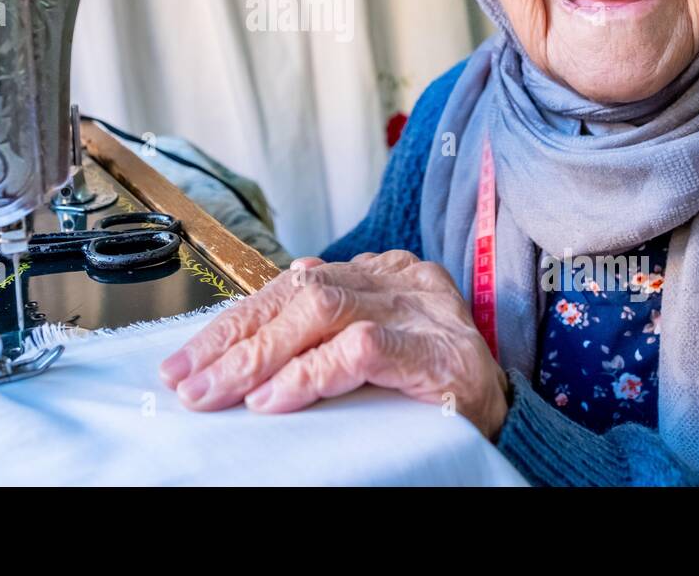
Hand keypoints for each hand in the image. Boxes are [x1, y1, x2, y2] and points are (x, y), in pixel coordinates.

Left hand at [158, 250, 510, 439]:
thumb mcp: (370, 351)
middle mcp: (400, 279)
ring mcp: (423, 310)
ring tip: (219, 393)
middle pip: (299, 294)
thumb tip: (242, 344)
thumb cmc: (432, 391)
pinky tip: (277, 398)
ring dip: (260, 356)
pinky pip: (361, 349)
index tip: (186, 359)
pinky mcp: (439, 351)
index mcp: (380, 273)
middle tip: (188, 382)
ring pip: (322, 311)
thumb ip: (321, 335)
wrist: (512, 425)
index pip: (290, 286)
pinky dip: (310, 374)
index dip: (234, 322)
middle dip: (234, 341)